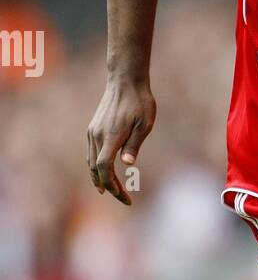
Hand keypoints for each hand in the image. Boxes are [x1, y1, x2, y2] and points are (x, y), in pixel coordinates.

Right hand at [87, 77, 155, 204]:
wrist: (125, 81)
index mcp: (111, 136)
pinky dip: (96, 167)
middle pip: (96, 170)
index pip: (104, 168)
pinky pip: (91, 154)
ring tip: (112, 191)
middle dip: (109, 187)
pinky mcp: (93, 129)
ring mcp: (93, 132)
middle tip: (125, 198)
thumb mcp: (144, 124)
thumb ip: (134, 144)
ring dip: (100, 179)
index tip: (125, 197)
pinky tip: (104, 173)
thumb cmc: (140, 102)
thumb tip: (127, 164)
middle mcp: (97, 136)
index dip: (112, 186)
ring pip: (91, 163)